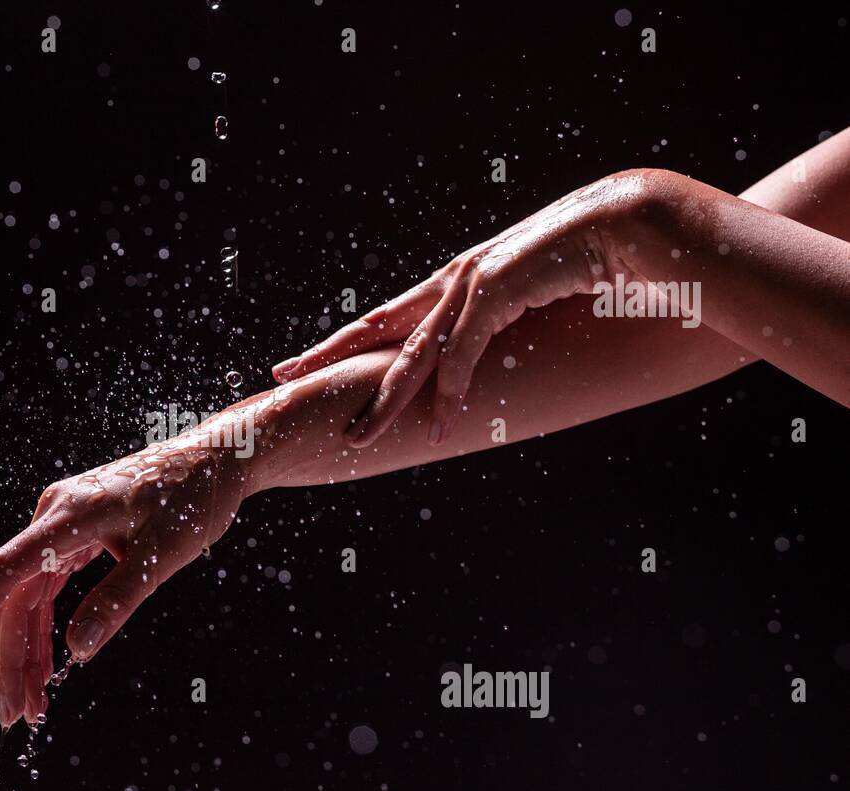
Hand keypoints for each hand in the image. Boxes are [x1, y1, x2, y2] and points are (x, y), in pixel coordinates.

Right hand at [0, 437, 248, 728]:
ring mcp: (62, 525)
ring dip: (28, 650)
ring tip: (31, 704)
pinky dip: (48, 627)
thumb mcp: (160, 555)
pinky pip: (48, 586)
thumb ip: (117, 600)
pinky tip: (48, 666)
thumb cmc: (192, 498)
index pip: (5, 571)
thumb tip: (77, 651)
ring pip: (30, 596)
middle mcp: (54, 516)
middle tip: (14, 716)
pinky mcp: (76, 534)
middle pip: (15, 596)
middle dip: (11, 658)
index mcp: (67, 515)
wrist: (216, 458)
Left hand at [272, 173, 650, 445]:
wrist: (637, 224)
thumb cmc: (590, 269)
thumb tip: (493, 367)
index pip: (387, 317)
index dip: (343, 340)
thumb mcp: (533, 309)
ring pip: (415, 350)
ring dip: (388, 399)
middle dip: (328, 356)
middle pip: (378, 326)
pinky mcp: (501, 286)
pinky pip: (465, 350)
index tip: (302, 360)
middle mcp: (456, 278)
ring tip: (359, 436)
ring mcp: (474, 279)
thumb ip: (505, 331)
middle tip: (282, 379)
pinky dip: (451, 389)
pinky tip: (439, 424)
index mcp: (458, 282)